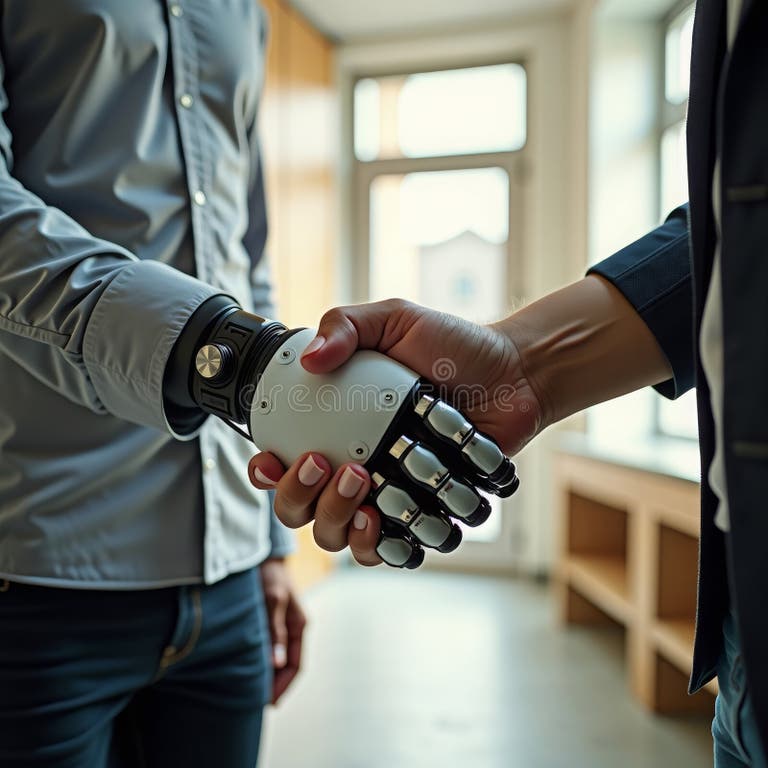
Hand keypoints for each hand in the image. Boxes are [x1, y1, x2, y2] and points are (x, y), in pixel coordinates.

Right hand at [249, 299, 543, 564]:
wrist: (512, 374)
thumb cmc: (452, 347)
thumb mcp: (395, 320)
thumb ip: (346, 325)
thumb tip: (308, 359)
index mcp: (335, 425)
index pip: (283, 460)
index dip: (267, 472)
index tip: (271, 461)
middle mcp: (352, 464)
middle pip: (301, 509)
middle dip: (300, 497)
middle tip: (327, 463)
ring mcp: (386, 493)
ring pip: (338, 535)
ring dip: (337, 520)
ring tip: (362, 485)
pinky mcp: (421, 512)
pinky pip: (391, 549)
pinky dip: (381, 546)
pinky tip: (384, 520)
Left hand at [260, 558, 305, 704]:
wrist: (263, 555)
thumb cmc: (269, 575)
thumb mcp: (272, 601)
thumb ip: (274, 631)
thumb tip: (277, 663)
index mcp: (299, 625)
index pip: (296, 665)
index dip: (283, 686)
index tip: (267, 703)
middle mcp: (293, 628)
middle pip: (288, 666)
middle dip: (274, 685)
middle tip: (255, 703)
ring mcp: (282, 625)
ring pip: (278, 659)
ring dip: (267, 675)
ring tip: (249, 691)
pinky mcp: (270, 621)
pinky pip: (268, 648)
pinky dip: (261, 661)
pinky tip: (246, 668)